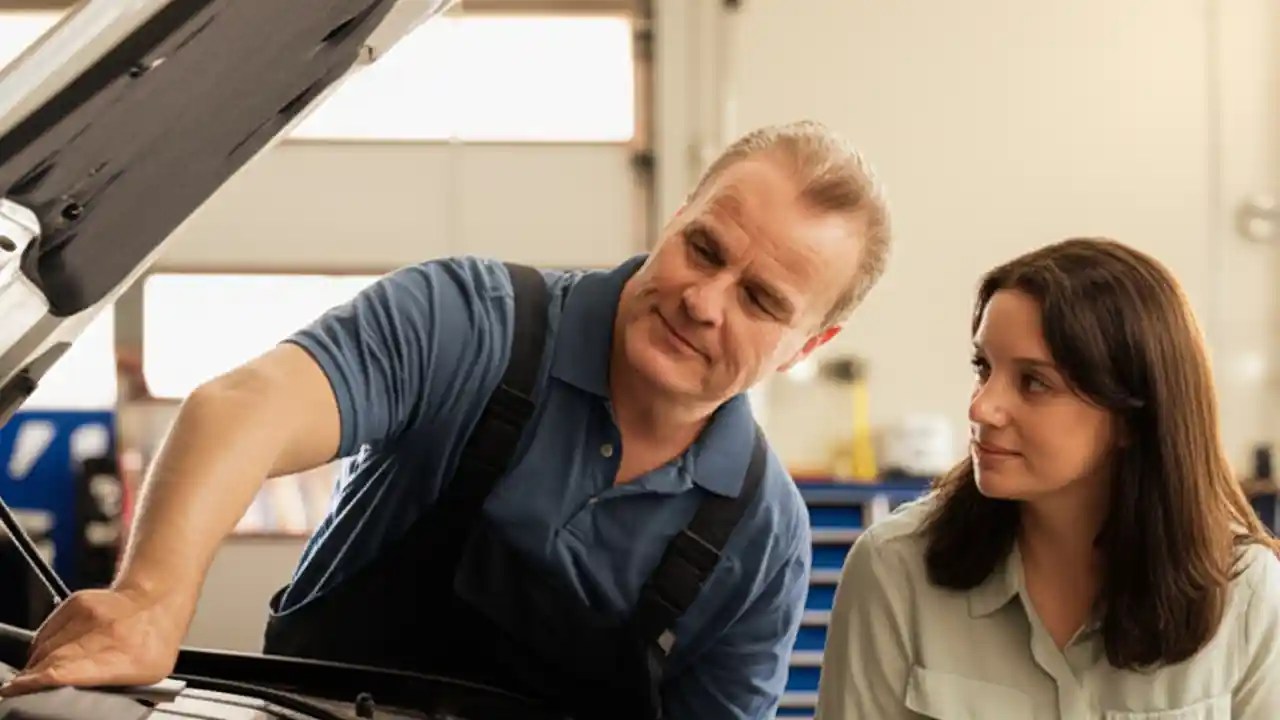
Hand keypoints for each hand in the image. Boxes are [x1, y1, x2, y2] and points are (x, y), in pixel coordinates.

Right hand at [0, 584, 195, 696]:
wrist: (158, 598)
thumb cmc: (155, 642)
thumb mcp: (147, 676)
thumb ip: (113, 686)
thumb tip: (81, 697)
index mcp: (122, 658)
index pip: (66, 671)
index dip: (39, 683)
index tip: (22, 690)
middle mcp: (103, 634)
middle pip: (51, 661)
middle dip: (32, 678)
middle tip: (22, 689)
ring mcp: (88, 615)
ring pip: (46, 646)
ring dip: (37, 664)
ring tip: (36, 676)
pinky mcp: (76, 603)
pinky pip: (48, 630)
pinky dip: (43, 646)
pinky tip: (48, 655)